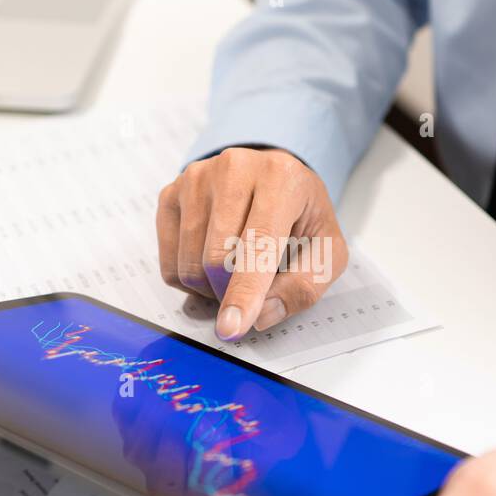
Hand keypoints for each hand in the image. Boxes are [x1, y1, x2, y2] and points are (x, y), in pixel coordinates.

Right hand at [156, 147, 347, 339]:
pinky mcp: (171, 193)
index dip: (244, 293)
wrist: (273, 179)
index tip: (231, 327)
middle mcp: (233, 168)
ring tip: (237, 268)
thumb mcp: (327, 250)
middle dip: (233, 292)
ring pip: (190, 263)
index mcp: (280, 177)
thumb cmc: (301, 214)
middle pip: (216, 259)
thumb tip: (261, 315)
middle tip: (255, 287)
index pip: (257, 245)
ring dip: (212, 288)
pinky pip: (169, 261)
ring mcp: (197, 178)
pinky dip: (191, 278)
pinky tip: (212, 261)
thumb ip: (305, 286)